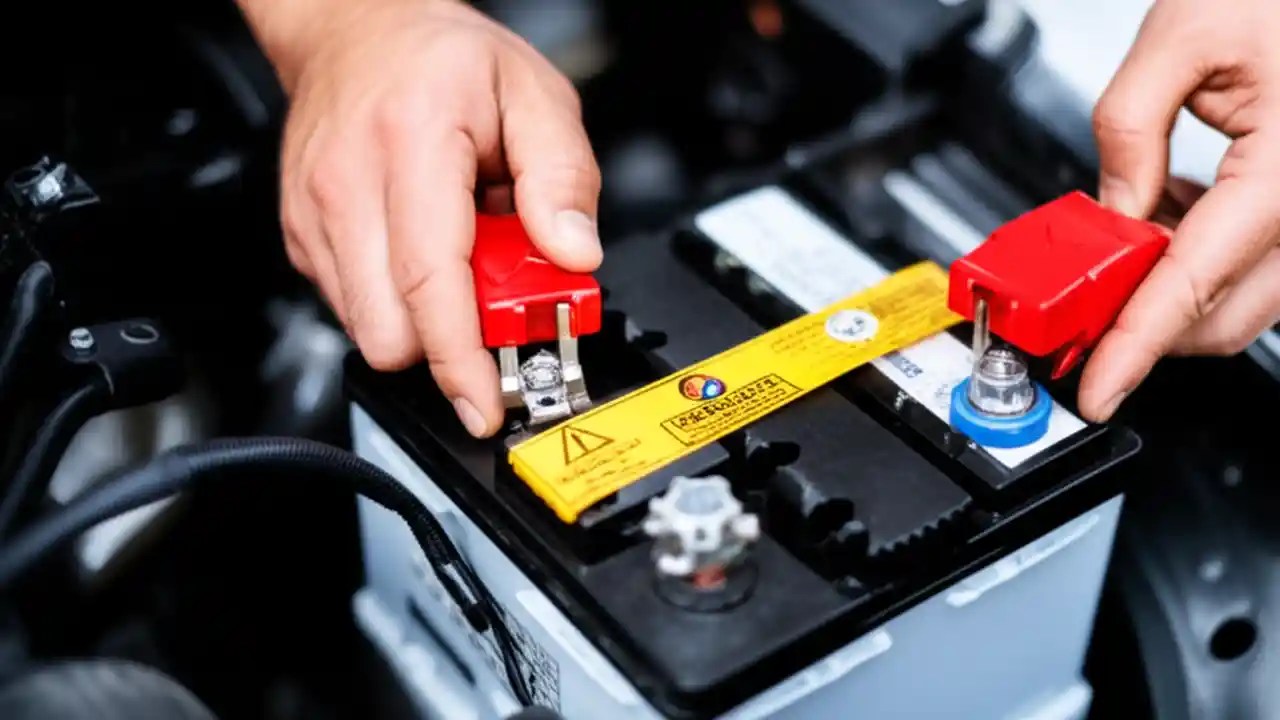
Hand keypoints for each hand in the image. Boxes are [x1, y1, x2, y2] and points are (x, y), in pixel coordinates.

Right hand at [241, 0, 602, 436]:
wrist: (356, 30)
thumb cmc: (444, 61)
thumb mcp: (535, 95)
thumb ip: (565, 178)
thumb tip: (574, 257)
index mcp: (412, 145)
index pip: (429, 282)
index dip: (460, 360)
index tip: (485, 404)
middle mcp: (348, 186)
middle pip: (390, 329)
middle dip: (449, 340)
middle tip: (494, 297)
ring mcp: (314, 216)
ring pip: (367, 330)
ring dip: (422, 320)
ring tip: (457, 258)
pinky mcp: (302, 237)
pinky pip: (352, 309)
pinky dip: (395, 302)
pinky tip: (420, 253)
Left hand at [1080, 0, 1279, 421]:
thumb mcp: (1183, 36)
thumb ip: (1130, 131)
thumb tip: (1109, 212)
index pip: (1193, 283)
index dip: (1136, 346)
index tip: (1097, 389)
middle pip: (1221, 316)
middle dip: (1142, 328)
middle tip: (1074, 312)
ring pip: (1241, 301)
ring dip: (1169, 295)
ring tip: (1117, 246)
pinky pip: (1256, 266)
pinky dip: (1199, 263)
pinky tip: (1167, 219)